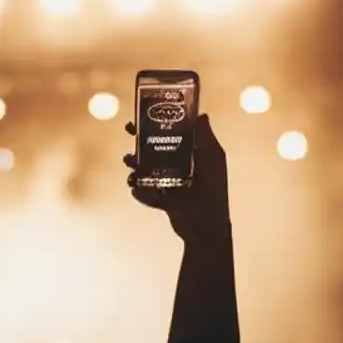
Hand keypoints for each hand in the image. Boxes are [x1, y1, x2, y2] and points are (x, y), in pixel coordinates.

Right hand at [124, 114, 229, 245]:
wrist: (206, 228)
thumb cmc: (214, 190)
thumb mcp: (213, 158)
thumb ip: (206, 137)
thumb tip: (202, 114)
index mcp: (191, 154)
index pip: (171, 134)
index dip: (156, 125)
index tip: (141, 117)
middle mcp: (180, 166)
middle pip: (155, 150)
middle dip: (139, 143)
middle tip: (128, 134)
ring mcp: (170, 184)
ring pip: (146, 170)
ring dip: (135, 165)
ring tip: (131, 165)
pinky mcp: (163, 200)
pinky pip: (146, 193)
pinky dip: (140, 192)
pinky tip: (136, 189)